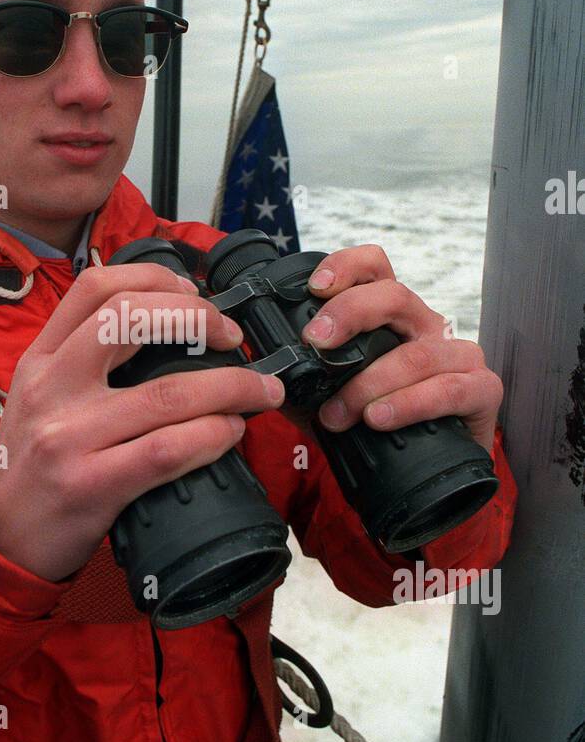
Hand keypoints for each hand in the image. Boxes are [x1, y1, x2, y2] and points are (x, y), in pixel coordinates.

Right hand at [0, 262, 285, 581]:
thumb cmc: (31, 466)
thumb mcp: (39, 396)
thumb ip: (86, 361)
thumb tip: (172, 328)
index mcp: (41, 358)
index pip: (96, 287)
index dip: (157, 279)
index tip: (196, 293)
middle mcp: (51, 387)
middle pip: (131, 318)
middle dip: (199, 317)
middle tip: (233, 336)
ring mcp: (68, 437)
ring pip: (166, 391)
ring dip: (232, 385)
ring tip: (260, 390)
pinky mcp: (90, 486)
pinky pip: (166, 451)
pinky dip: (213, 436)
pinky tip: (231, 432)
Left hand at [273, 244, 502, 453]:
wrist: (431, 474)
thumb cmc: (378, 426)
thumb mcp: (331, 396)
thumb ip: (301, 380)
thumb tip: (258, 373)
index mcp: (391, 317)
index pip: (376, 268)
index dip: (347, 266)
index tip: (315, 287)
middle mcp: (425, 327)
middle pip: (395, 297)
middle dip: (350, 314)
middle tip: (315, 342)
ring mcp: (458, 356)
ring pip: (417, 354)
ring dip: (370, 383)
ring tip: (338, 413)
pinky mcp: (482, 390)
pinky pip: (451, 389)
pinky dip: (410, 404)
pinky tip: (379, 418)